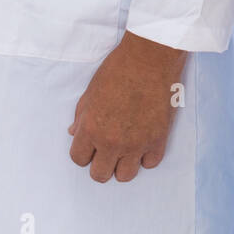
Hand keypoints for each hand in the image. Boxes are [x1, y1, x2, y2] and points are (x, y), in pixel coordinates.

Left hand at [68, 31, 186, 182]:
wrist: (150, 57)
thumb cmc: (118, 68)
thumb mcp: (91, 91)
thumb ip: (81, 116)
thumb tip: (74, 133)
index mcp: (91, 128)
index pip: (78, 159)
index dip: (84, 153)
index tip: (91, 145)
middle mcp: (111, 141)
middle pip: (100, 174)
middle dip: (101, 164)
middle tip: (108, 150)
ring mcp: (136, 143)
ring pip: (125, 176)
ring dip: (124, 164)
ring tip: (127, 149)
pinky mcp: (158, 139)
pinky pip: (150, 163)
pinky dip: (147, 156)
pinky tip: (145, 142)